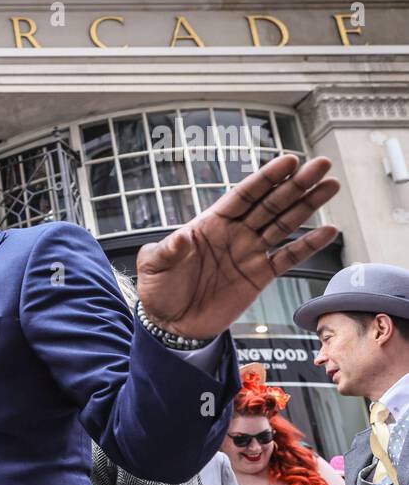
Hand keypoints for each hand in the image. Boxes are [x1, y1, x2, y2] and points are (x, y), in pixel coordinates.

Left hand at [136, 154, 339, 338]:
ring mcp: (249, 253)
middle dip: (295, 184)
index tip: (289, 161)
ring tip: (331, 185)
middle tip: (321, 165)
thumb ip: (166, 250)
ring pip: (285, 224)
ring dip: (308, 205)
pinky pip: (288, 258)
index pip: (243, 195)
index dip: (266, 179)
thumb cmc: (158, 289)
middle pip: (271, 204)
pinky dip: (309, 245)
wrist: (171, 323)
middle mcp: (234, 233)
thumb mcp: (153, 266)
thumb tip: (180, 238)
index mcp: (210, 223)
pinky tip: (329, 231)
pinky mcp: (260, 276)